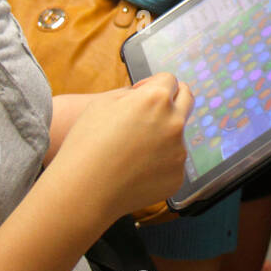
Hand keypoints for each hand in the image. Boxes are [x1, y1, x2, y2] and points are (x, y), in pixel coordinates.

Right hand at [52, 72, 191, 217]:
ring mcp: (178, 151)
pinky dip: (159, 162)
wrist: (84, 190)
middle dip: (172, 99)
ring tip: (132, 149)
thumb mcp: (104, 102)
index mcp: (156, 99)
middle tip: (153, 110)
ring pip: (177, 134)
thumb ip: (133, 92)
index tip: (142, 93)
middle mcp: (174, 122)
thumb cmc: (87, 143)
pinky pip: (172, 161)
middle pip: (186, 99)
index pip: (169, 80)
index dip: (153, 84)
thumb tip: (146, 93)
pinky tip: (135, 169)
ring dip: (163, 134)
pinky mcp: (177, 176)